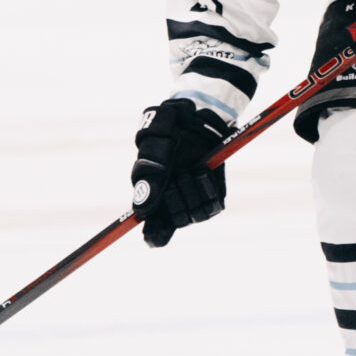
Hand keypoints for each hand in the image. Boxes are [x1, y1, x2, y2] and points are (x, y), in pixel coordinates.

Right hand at [130, 98, 230, 246]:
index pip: (154, 233)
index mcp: (152, 199)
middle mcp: (173, 205)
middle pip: (175, 220)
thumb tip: (141, 211)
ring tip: (189, 167)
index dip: (154, 237)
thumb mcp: (152, 146)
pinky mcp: (214, 196)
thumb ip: (147, 176)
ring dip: (192, 189)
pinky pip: (213, 205)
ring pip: (194, 214)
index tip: (155, 237)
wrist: (195, 118)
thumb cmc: (166, 131)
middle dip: (175, 196)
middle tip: (175, 172)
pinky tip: (202, 169)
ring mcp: (194, 201)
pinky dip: (208, 187)